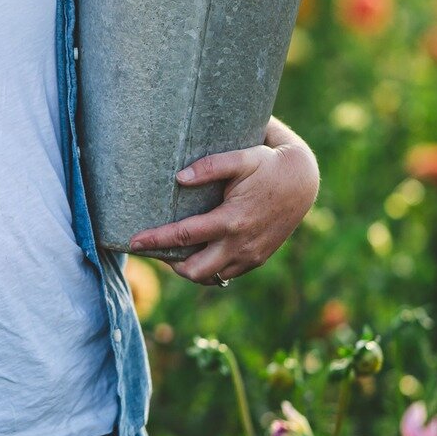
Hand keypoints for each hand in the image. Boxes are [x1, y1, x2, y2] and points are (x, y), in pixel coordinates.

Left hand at [127, 129, 318, 284]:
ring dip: (191, 268)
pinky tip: (199, 252)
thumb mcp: (241, 158)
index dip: (155, 240)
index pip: (183, 237)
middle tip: (156, 249)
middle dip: (171, 265)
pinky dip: (210, 268)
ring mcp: (251, 256)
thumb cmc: (268, 165)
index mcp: (231, 221)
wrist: (303, 181)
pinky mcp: (257, 259)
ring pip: (211, 277)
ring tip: (175, 251)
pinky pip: (227, 274)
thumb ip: (210, 166)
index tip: (133, 242)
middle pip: (194, 271)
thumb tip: (179, 178)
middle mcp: (240, 245)